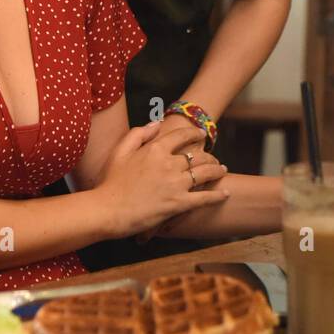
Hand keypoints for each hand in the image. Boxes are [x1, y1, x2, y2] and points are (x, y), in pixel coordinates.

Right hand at [94, 121, 227, 237]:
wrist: (108, 210)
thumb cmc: (110, 182)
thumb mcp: (120, 151)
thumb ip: (138, 134)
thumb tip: (156, 123)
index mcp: (155, 149)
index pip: (182, 136)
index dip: (195, 134)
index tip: (202, 134)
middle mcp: (169, 164)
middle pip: (198, 156)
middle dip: (210, 156)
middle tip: (215, 158)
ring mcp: (176, 184)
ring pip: (205, 174)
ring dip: (217, 171)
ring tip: (223, 170)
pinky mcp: (179, 204)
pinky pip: (204, 198)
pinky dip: (217, 196)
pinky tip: (225, 194)